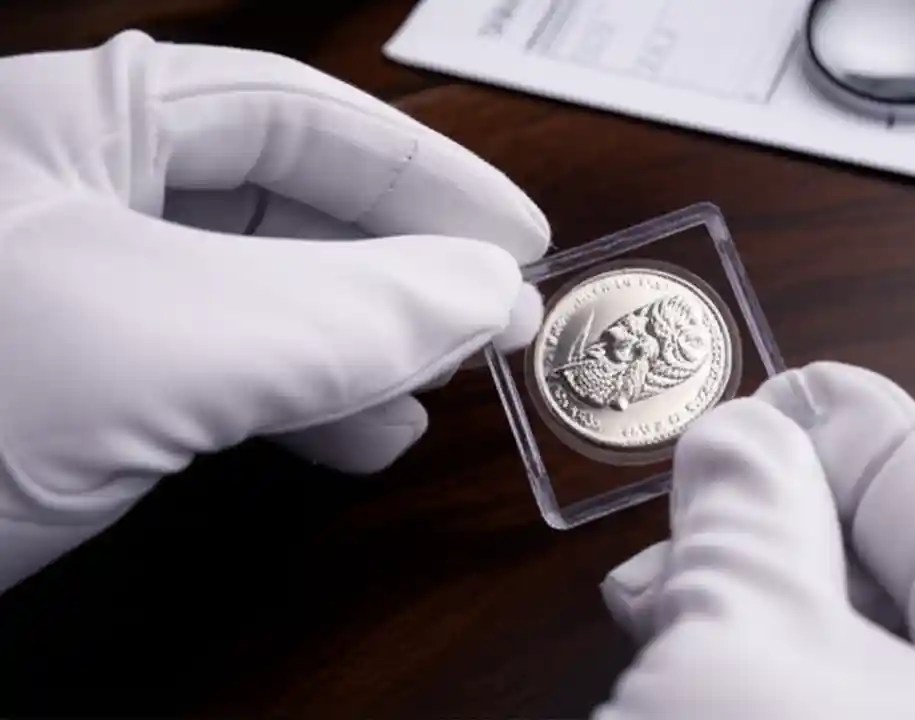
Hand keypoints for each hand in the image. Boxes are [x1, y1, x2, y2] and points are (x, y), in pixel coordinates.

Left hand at [0, 31, 549, 592]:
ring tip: (429, 388)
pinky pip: (213, 363)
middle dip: (394, 264)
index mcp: (74, 118)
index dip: (421, 170)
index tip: (515, 237)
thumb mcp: (151, 343)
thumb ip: (339, 311)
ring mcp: (69, 288)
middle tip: (486, 321)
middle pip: (282, 199)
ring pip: (256, 289)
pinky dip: (294, 397)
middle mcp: (72, 187)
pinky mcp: (66, 380)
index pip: (293, 112)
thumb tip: (486, 294)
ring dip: (356, 339)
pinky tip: (348, 434)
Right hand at [596, 363, 914, 718]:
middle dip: (789, 524)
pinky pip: (812, 712)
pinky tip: (675, 653)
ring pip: (851, 664)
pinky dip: (743, 675)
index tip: (792, 391)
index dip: (872, 440)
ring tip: (662, 579)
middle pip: (913, 592)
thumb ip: (752, 520)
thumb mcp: (746, 647)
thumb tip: (742, 440)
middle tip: (711, 479)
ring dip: (749, 604)